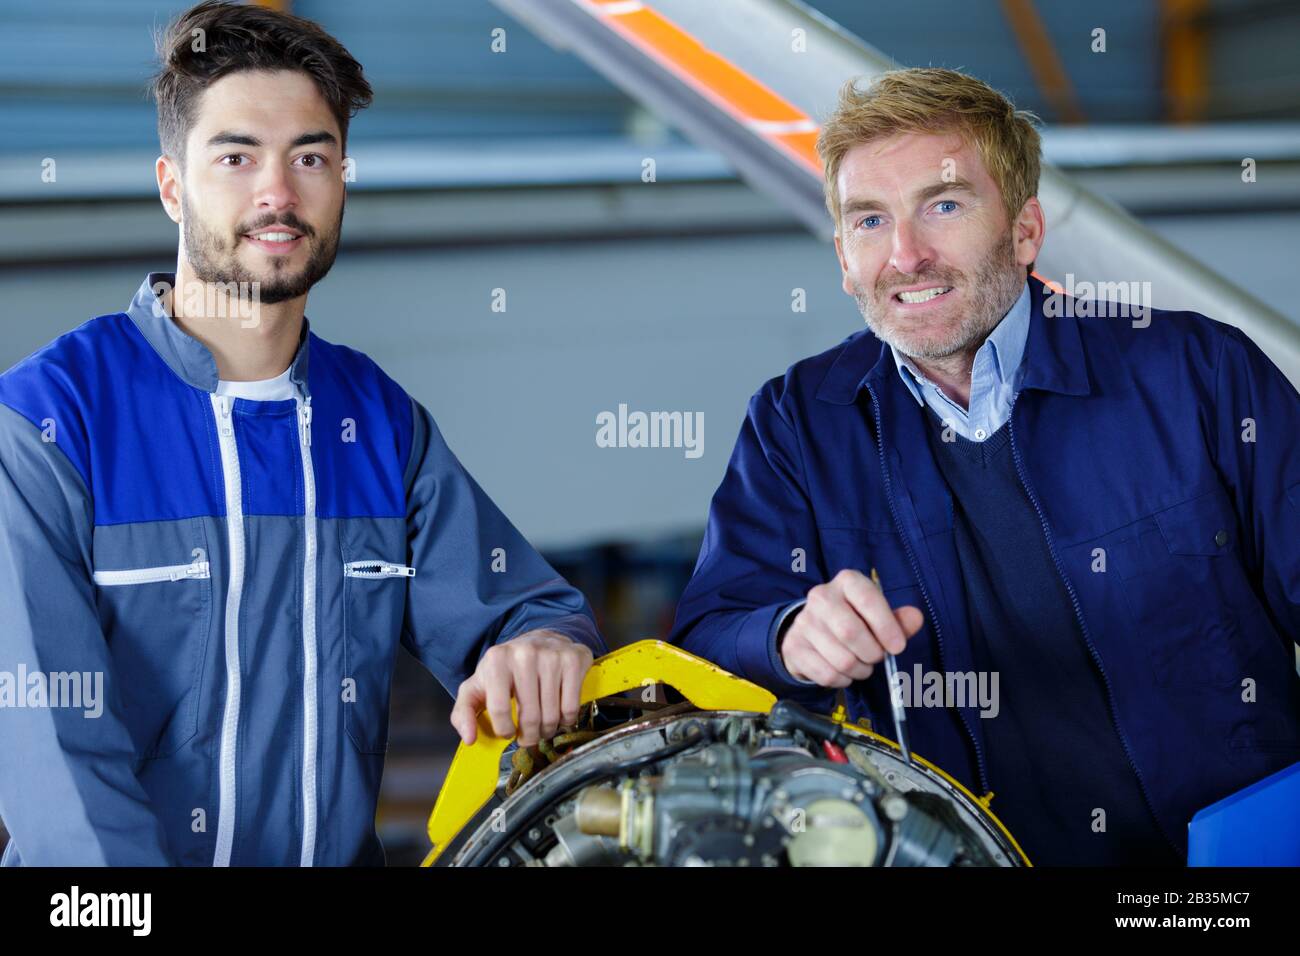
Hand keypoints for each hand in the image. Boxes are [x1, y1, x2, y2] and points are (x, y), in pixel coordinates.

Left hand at [450, 630, 593, 745]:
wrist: (540, 640)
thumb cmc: (505, 670)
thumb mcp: (477, 687)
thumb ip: (463, 712)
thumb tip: (470, 739)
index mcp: (496, 660)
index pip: (500, 710)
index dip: (504, 730)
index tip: (508, 732)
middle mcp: (525, 654)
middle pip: (530, 716)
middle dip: (529, 736)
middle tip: (529, 736)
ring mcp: (552, 655)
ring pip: (552, 715)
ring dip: (548, 730)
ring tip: (543, 727)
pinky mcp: (573, 659)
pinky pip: (571, 707)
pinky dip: (566, 720)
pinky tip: (559, 715)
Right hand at [780, 569, 923, 687]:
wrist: (810, 632)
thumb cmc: (853, 620)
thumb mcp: (877, 615)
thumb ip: (898, 619)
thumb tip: (916, 618)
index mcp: (846, 582)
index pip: (867, 599)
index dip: (886, 626)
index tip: (897, 646)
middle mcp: (821, 597)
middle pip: (850, 632)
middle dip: (872, 653)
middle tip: (876, 657)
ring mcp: (804, 622)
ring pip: (841, 659)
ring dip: (860, 670)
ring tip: (861, 665)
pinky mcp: (794, 647)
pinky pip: (827, 674)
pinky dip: (843, 680)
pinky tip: (843, 671)